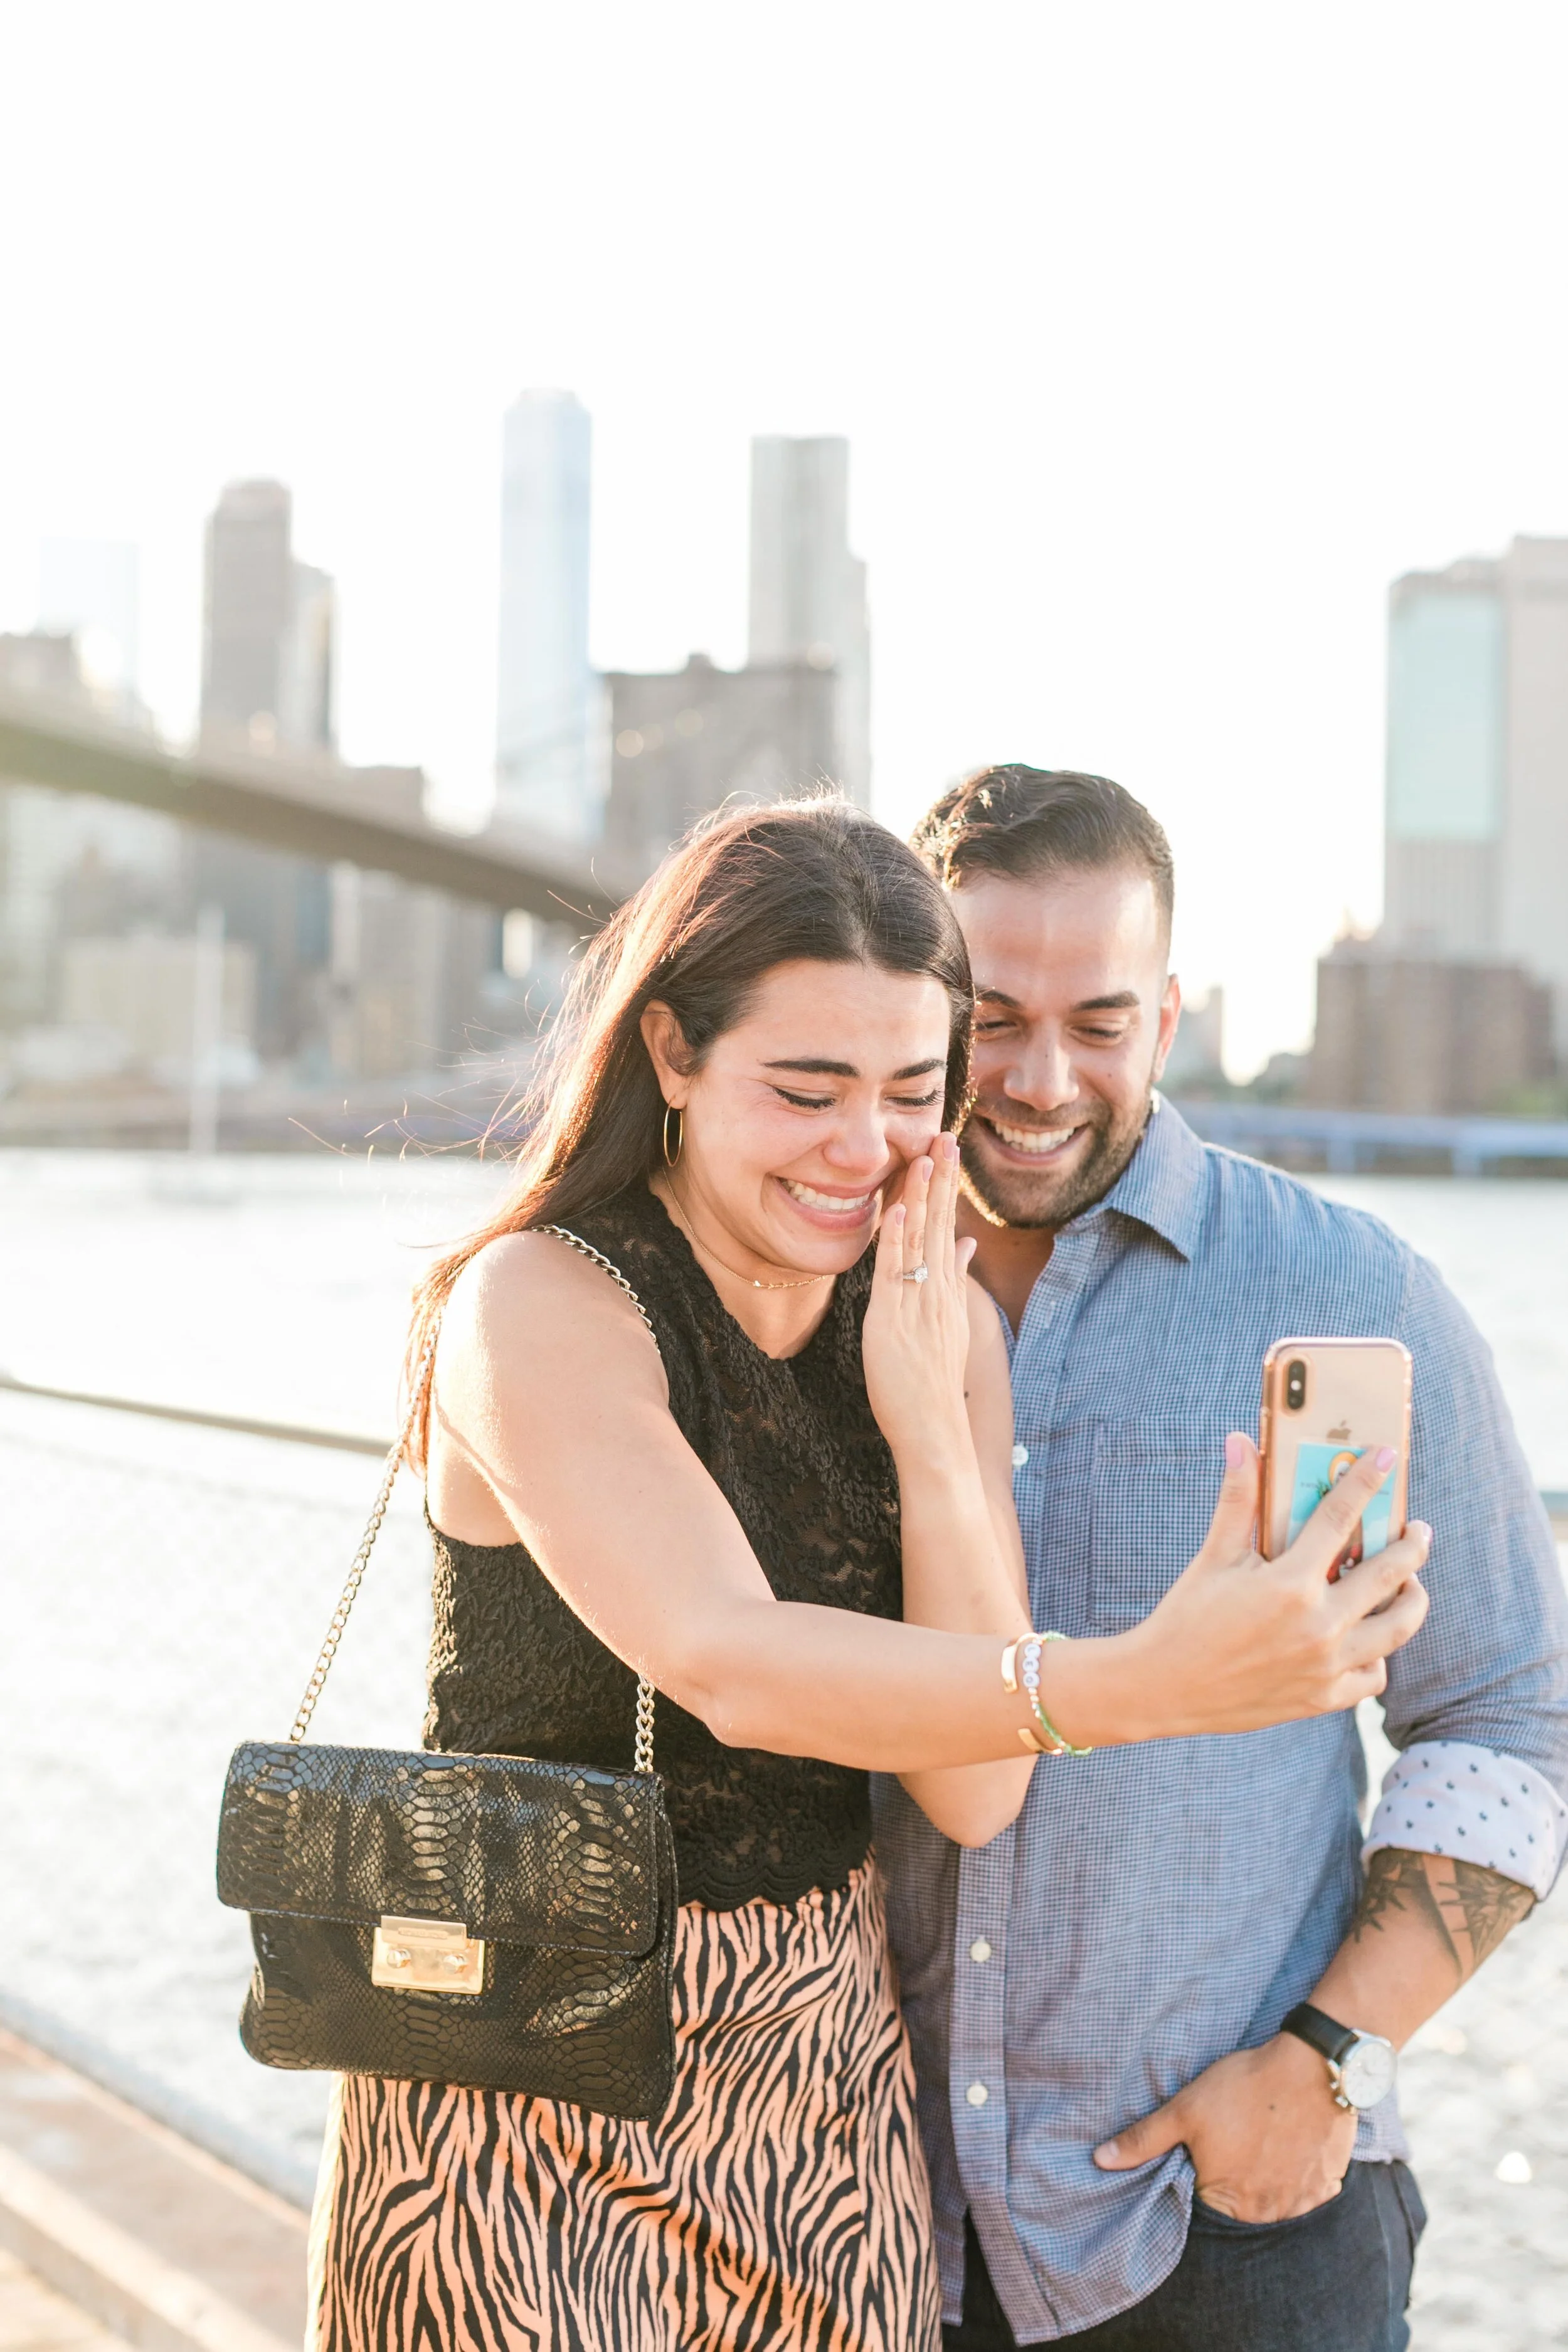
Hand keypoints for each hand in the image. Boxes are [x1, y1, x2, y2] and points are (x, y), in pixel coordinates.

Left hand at [861, 1133, 976, 1462]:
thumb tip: (967, 1245)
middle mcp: (938, 1292)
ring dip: (922, 1196)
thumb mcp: (951, 1326)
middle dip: (942, 1180)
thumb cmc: (934, 1384)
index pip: (948, 1229)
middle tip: (945, 1135)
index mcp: (947, 1291)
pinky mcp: (895, 1319)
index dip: (946, 1189)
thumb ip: (957, 1282)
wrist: (935, 1430)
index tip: (946, 1151)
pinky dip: (899, 1239)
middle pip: (941, 1225)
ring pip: (922, 1240)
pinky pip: (897, 1270)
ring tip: (925, 1155)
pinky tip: (900, 1208)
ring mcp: (919, 1304)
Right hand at [1050, 1435, 1430, 1743]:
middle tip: (1418, 1531)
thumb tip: (1240, 1441)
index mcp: (1290, 1584)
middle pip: (1388, 1575)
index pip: (1340, 1519)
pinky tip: (1370, 1636)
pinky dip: (1379, 1653)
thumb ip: (1237, 1499)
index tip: (1387, 1458)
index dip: (1366, 1482)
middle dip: (1412, 1546)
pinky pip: (1374, 1674)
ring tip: (1412, 1584)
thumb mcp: (1214, 1556)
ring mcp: (1326, 1666)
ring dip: (1412, 1600)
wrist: (1164, 1688)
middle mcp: (1318, 1626)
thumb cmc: (1187, 1616)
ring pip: (1396, 1628)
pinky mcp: (1323, 1698)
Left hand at [1093, 2033, 1355, 2221]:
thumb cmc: (1243, 2088)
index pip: (1203, 2209)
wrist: (1310, 2068)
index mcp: (1226, 2202)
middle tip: (1237, 2147)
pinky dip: (1296, 2177)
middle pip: (1240, 2211)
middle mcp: (1264, 2213)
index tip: (1204, 2157)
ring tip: (1262, 2146)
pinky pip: (1306, 2195)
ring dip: (1265, 2184)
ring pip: (1273, 2204)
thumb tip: (1099, 2161)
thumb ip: (1143, 2141)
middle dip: (1233, 2186)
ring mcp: (1299, 2203)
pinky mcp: (1326, 2186)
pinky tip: (1289, 2148)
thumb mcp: (1185, 2110)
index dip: (1200, 2181)